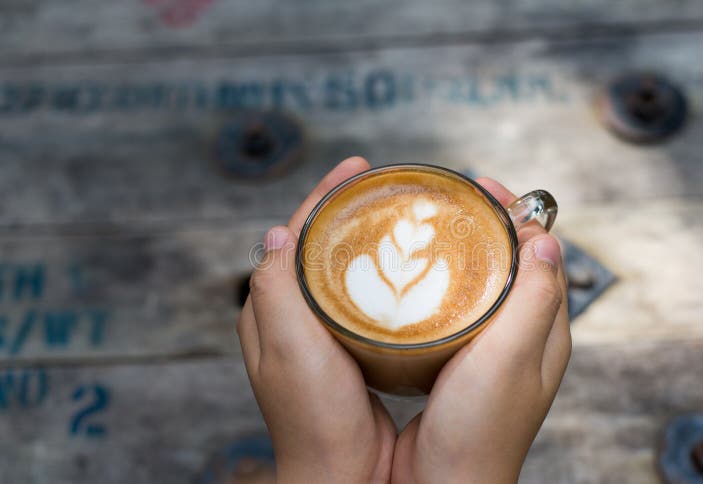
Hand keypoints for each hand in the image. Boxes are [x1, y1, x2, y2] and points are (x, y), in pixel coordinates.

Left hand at [237, 157, 395, 483]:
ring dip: (362, 238)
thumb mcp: (289, 346)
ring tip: (397, 216)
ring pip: (339, 269)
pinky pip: (359, 298)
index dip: (323, 195)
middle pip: (316, 246)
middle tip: (384, 187)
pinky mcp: (346, 351)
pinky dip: (378, 274)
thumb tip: (278, 231)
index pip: (293, 234)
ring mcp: (317, 335)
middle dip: (345, 209)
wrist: (342, 471)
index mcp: (269, 307)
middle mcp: (289, 316)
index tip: (358, 166)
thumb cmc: (313, 414)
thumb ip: (276, 289)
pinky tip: (406, 270)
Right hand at [392, 178, 571, 483]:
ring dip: (468, 251)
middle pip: (516, 264)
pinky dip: (447, 282)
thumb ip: (532, 299)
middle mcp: (525, 338)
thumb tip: (547, 238)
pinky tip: (420, 280)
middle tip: (452, 201)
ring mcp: (493, 351)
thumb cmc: (479, 431)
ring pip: (487, 285)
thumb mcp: (511, 358)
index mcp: (546, 331)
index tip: (482, 187)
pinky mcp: (462, 363)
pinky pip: (461, 309)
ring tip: (435, 229)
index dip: (518, 215)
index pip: (544, 255)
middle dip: (490, 225)